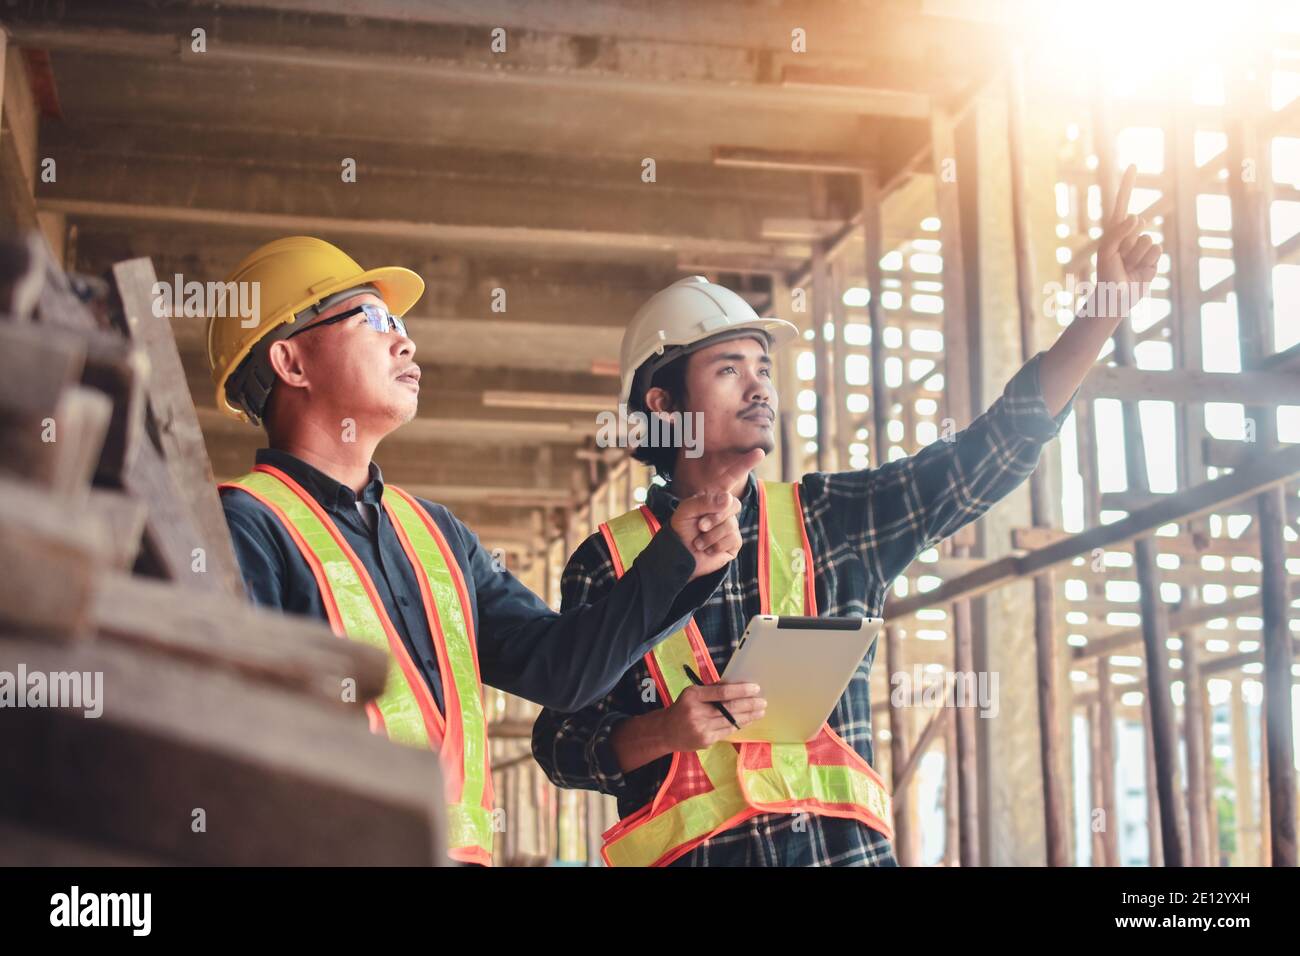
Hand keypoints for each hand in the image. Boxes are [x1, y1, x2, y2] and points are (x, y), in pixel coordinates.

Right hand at [657, 681, 765, 751]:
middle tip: (763, 701)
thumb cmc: (683, 708)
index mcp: (693, 696)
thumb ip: (712, 689)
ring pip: (731, 721)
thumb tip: (736, 685)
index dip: (740, 690)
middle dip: (749, 705)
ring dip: (748, 716)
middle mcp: (697, 712)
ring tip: (760, 711)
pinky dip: (739, 724)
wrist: (666, 732)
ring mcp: (701, 728)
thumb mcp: (692, 693)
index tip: (755, 688)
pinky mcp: (706, 741)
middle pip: (729, 708)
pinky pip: (727, 731)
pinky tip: (748, 720)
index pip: (722, 692)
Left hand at [669, 448, 764, 580]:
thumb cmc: (681, 529)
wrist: (679, 555)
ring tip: (699, 541)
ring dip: (711, 535)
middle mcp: (724, 509)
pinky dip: (716, 545)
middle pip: (732, 505)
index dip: (744, 465)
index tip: (759, 452)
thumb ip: (705, 501)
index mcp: (713, 497)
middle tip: (699, 526)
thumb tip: (728, 499)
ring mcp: (731, 525)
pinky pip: (732, 539)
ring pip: (730, 525)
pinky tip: (709, 549)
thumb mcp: (687, 510)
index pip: (731, 478)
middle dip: (714, 517)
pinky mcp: (733, 542)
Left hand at [1093, 164, 1162, 318]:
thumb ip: (1118, 232)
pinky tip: (1140, 272)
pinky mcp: (1153, 258)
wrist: (1117, 298)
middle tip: (1121, 260)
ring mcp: (1143, 246)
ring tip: (1129, 267)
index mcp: (1116, 231)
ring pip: (1149, 240)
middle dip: (1129, 244)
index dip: (1127, 185)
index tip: (1133, 164)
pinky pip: (1157, 252)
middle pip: (1139, 226)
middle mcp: (1131, 235)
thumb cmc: (1107, 275)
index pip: (1122, 203)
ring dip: (1139, 256)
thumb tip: (1137, 215)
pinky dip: (1148, 263)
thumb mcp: (1107, 252)